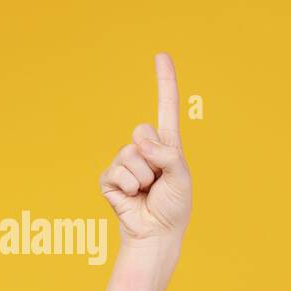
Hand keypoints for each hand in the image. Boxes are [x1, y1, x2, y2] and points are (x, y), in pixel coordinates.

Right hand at [99, 52, 192, 242]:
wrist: (156, 235)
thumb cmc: (173, 208)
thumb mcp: (181, 179)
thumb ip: (168, 156)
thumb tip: (140, 142)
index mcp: (167, 146)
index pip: (166, 108)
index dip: (165, 82)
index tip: (161, 54)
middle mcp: (145, 149)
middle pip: (141, 131)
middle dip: (152, 158)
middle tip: (157, 181)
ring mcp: (125, 162)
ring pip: (130, 154)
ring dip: (142, 178)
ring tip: (147, 192)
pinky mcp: (109, 177)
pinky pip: (117, 172)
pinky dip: (128, 187)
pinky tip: (132, 197)